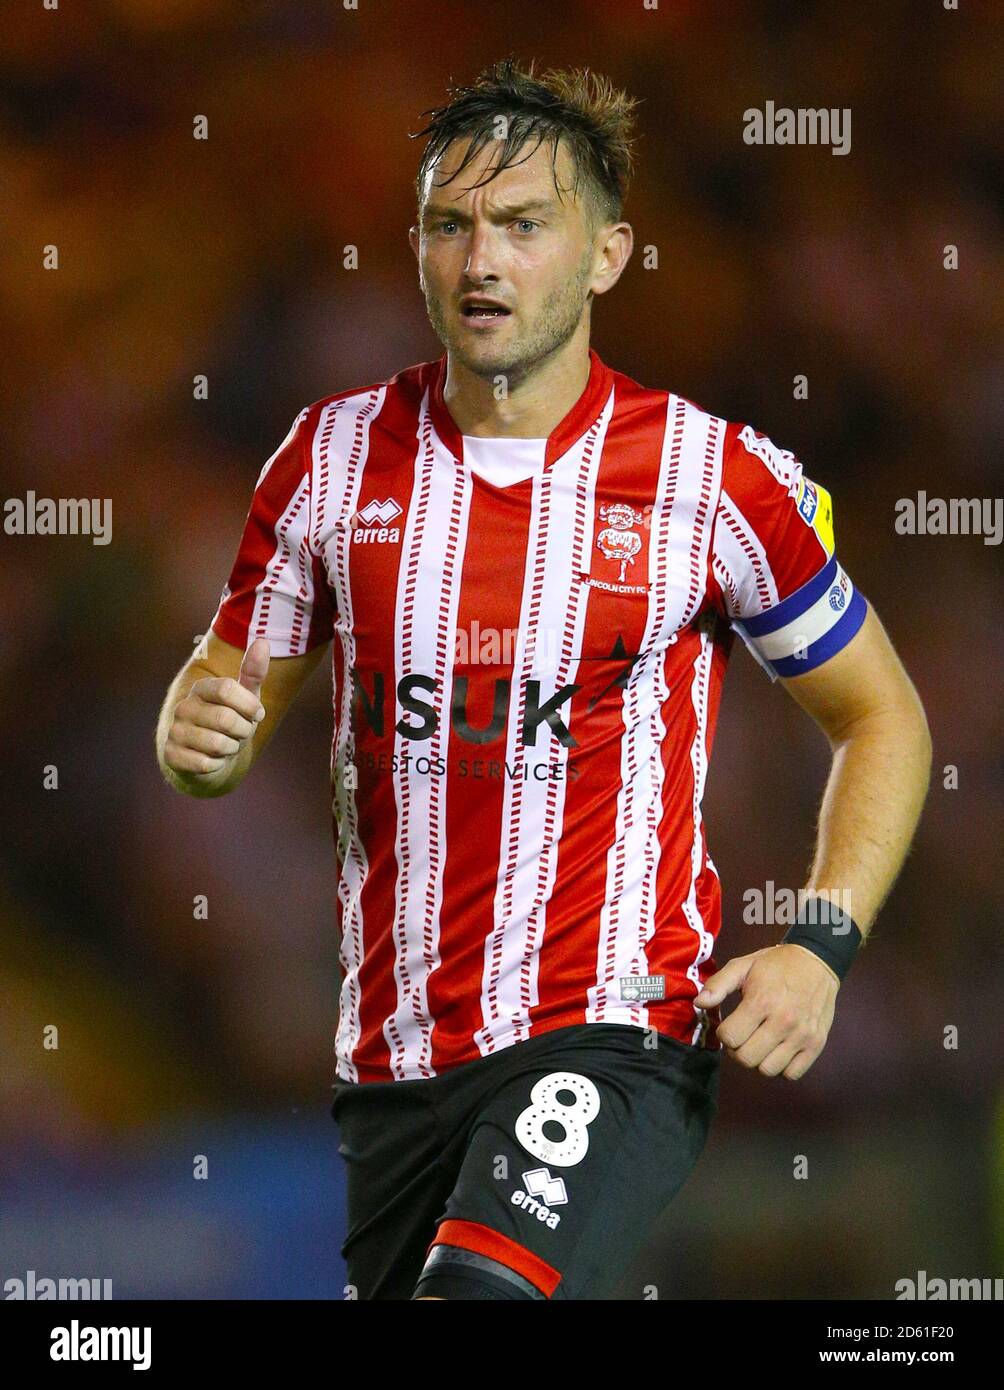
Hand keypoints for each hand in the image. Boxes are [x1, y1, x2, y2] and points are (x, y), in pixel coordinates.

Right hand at [163, 638, 269, 784]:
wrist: (208, 759)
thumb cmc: (231, 725)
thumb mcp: (246, 699)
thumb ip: (253, 672)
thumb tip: (262, 640)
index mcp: (202, 689)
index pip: (227, 688)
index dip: (249, 705)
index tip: (257, 714)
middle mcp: (183, 707)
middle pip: (225, 719)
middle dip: (243, 731)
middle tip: (240, 734)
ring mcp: (175, 731)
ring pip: (217, 744)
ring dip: (230, 749)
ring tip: (225, 746)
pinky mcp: (171, 755)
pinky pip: (205, 764)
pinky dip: (217, 765)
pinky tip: (212, 760)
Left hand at [694, 944, 839, 1079]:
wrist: (817, 961)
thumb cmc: (775, 964)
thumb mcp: (742, 965)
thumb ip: (718, 984)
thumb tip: (699, 1003)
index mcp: (761, 1002)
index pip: (730, 1038)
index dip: (724, 1033)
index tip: (730, 1025)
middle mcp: (782, 1022)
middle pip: (747, 1059)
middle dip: (738, 1050)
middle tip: (743, 1037)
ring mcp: (801, 1036)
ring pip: (768, 1070)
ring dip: (759, 1060)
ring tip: (761, 1043)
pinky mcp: (816, 1044)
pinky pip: (792, 1074)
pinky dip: (782, 1067)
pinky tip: (779, 1049)